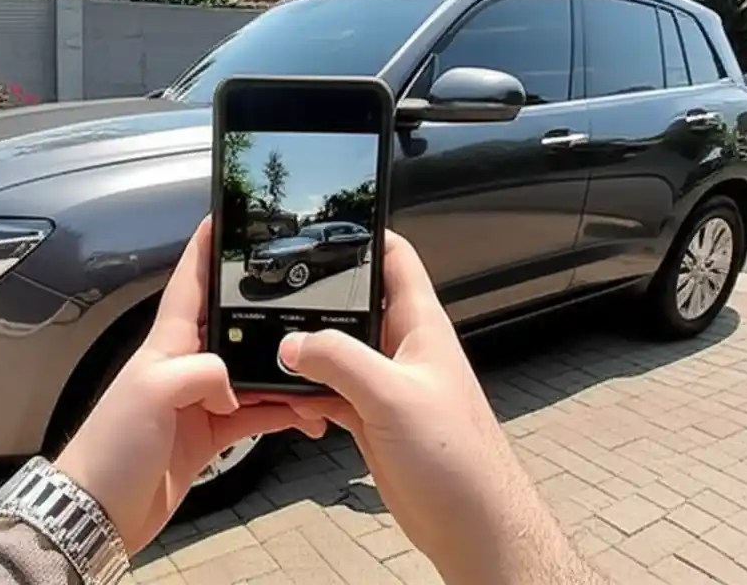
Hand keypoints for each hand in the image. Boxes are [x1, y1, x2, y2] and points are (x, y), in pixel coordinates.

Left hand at [55, 217, 326, 553]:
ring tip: (319, 372)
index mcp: (166, 344)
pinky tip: (306, 412)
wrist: (100, 510)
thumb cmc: (112, 447)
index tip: (225, 217)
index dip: (205, 249)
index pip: (189, 284)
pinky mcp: (210, 434)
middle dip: (267, 312)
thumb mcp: (154, 392)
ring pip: (254, 372)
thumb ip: (202, 372)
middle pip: (234, 326)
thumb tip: (234, 383)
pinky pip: (257, 413)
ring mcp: (199, 400)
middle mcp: (185, 366)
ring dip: (284, 372)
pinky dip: (282, 412)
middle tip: (305, 298)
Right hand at [270, 231, 596, 584]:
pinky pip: (331, 391)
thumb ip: (340, 360)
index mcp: (420, 326)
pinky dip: (309, 393)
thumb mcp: (393, 395)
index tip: (325, 223)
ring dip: (307, 354)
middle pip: (354, 304)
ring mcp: (387, 383)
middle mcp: (403, 348)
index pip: (394, 258)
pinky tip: (294, 401)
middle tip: (277, 297)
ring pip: (337, 351)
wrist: (469, 522)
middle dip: (316, 300)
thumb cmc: (458, 457)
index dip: (364, 233)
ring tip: (277, 358)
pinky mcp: (373, 417)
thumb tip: (293, 342)